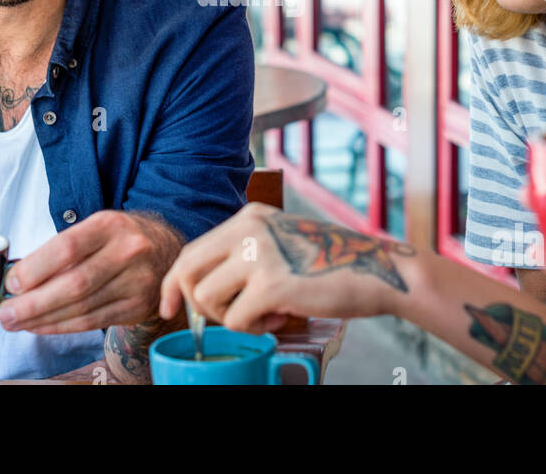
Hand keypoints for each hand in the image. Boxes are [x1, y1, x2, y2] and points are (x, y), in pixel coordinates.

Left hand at [0, 210, 182, 332]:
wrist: (166, 250)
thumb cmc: (119, 239)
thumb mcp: (96, 228)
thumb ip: (62, 249)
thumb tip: (18, 280)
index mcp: (110, 225)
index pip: (68, 247)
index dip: (36, 268)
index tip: (12, 284)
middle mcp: (128, 251)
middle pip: (75, 284)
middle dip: (34, 303)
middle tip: (6, 313)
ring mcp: (137, 281)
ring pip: (82, 308)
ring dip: (43, 319)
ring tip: (16, 322)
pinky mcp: (137, 306)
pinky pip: (92, 321)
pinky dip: (61, 326)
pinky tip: (41, 326)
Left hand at [159, 203, 416, 333]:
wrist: (377, 269)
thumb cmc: (330, 263)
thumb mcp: (278, 242)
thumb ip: (242, 253)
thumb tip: (199, 287)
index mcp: (248, 216)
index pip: (190, 249)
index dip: (172, 283)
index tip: (168, 306)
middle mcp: (248, 229)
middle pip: (186, 272)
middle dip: (195, 304)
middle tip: (221, 318)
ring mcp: (258, 254)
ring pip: (207, 299)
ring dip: (229, 317)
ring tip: (264, 313)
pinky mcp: (271, 284)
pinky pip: (236, 320)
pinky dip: (254, 328)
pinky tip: (280, 317)